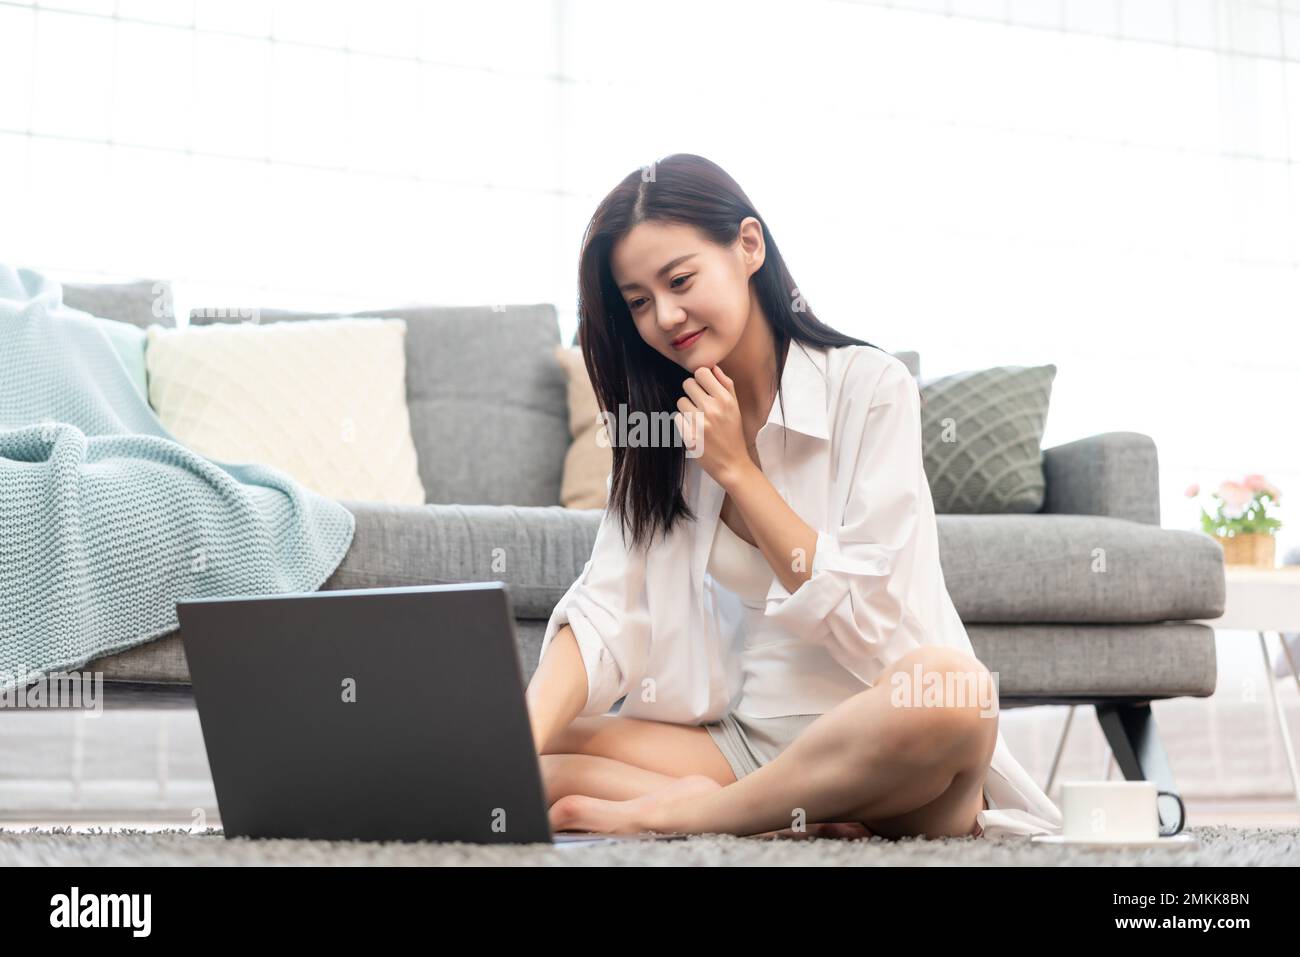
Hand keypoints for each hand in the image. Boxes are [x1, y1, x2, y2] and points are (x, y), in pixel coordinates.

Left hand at [673, 364, 753, 488]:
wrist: (732, 463)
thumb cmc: (733, 434)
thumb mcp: (736, 407)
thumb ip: (726, 385)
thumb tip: (713, 368)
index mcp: (725, 399)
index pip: (701, 372)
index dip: (700, 378)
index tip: (703, 386)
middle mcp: (713, 408)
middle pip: (688, 384)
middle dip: (692, 392)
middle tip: (699, 404)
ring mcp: (700, 423)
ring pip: (681, 401)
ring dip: (687, 409)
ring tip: (698, 419)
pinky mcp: (689, 435)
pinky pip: (677, 418)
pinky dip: (683, 423)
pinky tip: (693, 429)